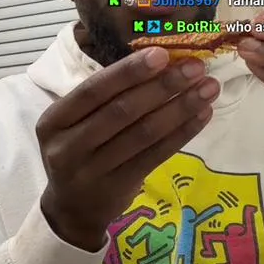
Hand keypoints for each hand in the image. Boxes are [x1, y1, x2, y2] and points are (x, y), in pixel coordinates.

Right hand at [36, 47, 219, 249]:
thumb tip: (160, 61)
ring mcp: (92, 171)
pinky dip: (181, 134)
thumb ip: (106, 97)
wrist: (71, 209)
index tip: (162, 54)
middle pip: (121, 111)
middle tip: (196, 67)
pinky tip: (202, 116)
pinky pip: (155, 156)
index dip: (129, 71)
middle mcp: (67, 147)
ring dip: (180, 108)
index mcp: (54, 120)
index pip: (93, 90)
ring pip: (143, 134)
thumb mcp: (75, 123)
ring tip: (208, 89)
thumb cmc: (80, 151)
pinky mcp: (118, 189)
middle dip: (163, 86)